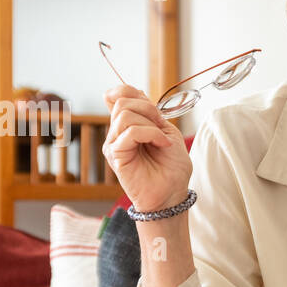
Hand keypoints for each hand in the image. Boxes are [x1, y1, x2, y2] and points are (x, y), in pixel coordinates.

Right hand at [101, 84, 193, 212]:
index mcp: (128, 125)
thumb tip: (133, 94)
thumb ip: (150, 114)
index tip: (155, 111)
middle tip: (162, 127)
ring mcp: (114, 143)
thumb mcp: (166, 131)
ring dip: (150, 124)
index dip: (133, 92)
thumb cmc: (171, 167)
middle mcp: (117, 133)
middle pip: (121, 102)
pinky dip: (151, 134)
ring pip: (124, 115)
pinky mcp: (115, 155)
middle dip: (147, 108)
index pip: (118, 95)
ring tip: (162, 139)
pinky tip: (162, 144)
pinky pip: (130, 132)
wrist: (172, 194)